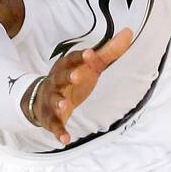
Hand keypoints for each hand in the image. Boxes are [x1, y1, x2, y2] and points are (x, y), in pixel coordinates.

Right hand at [29, 28, 134, 142]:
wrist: (41, 99)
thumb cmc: (71, 80)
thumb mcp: (89, 66)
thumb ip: (109, 52)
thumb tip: (129, 32)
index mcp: (66, 67)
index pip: (72, 59)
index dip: (80, 57)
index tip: (91, 53)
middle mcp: (56, 82)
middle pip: (60, 77)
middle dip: (68, 76)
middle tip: (78, 76)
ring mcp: (51, 100)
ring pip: (53, 101)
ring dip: (58, 103)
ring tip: (65, 105)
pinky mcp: (50, 118)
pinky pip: (54, 125)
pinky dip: (59, 132)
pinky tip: (65, 140)